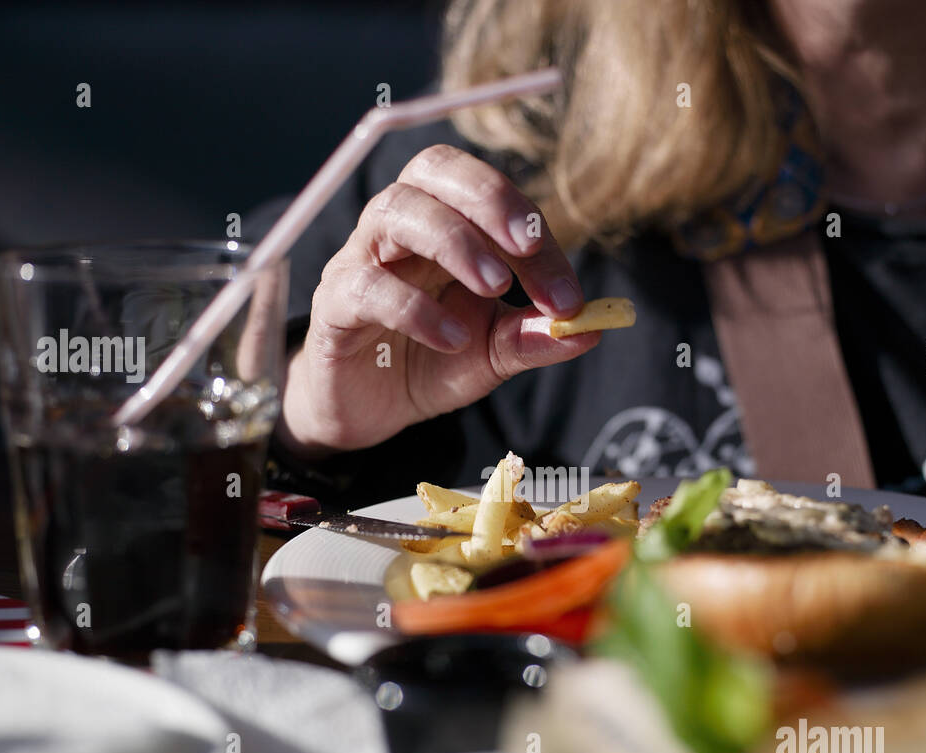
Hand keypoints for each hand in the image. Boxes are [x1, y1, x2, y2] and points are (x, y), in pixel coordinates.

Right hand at [278, 144, 600, 454]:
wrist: (367, 410)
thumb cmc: (428, 363)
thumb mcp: (491, 353)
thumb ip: (533, 338)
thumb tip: (591, 329)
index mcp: (445, 224)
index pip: (490, 198)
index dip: (533, 232)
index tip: (568, 295)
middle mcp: (400, 227)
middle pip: (434, 169)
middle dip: (489, 200)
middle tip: (527, 248)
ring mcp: (360, 259)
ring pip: (395, 210)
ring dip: (453, 240)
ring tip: (495, 287)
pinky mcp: (333, 305)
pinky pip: (367, 286)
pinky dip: (414, 308)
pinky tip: (451, 339)